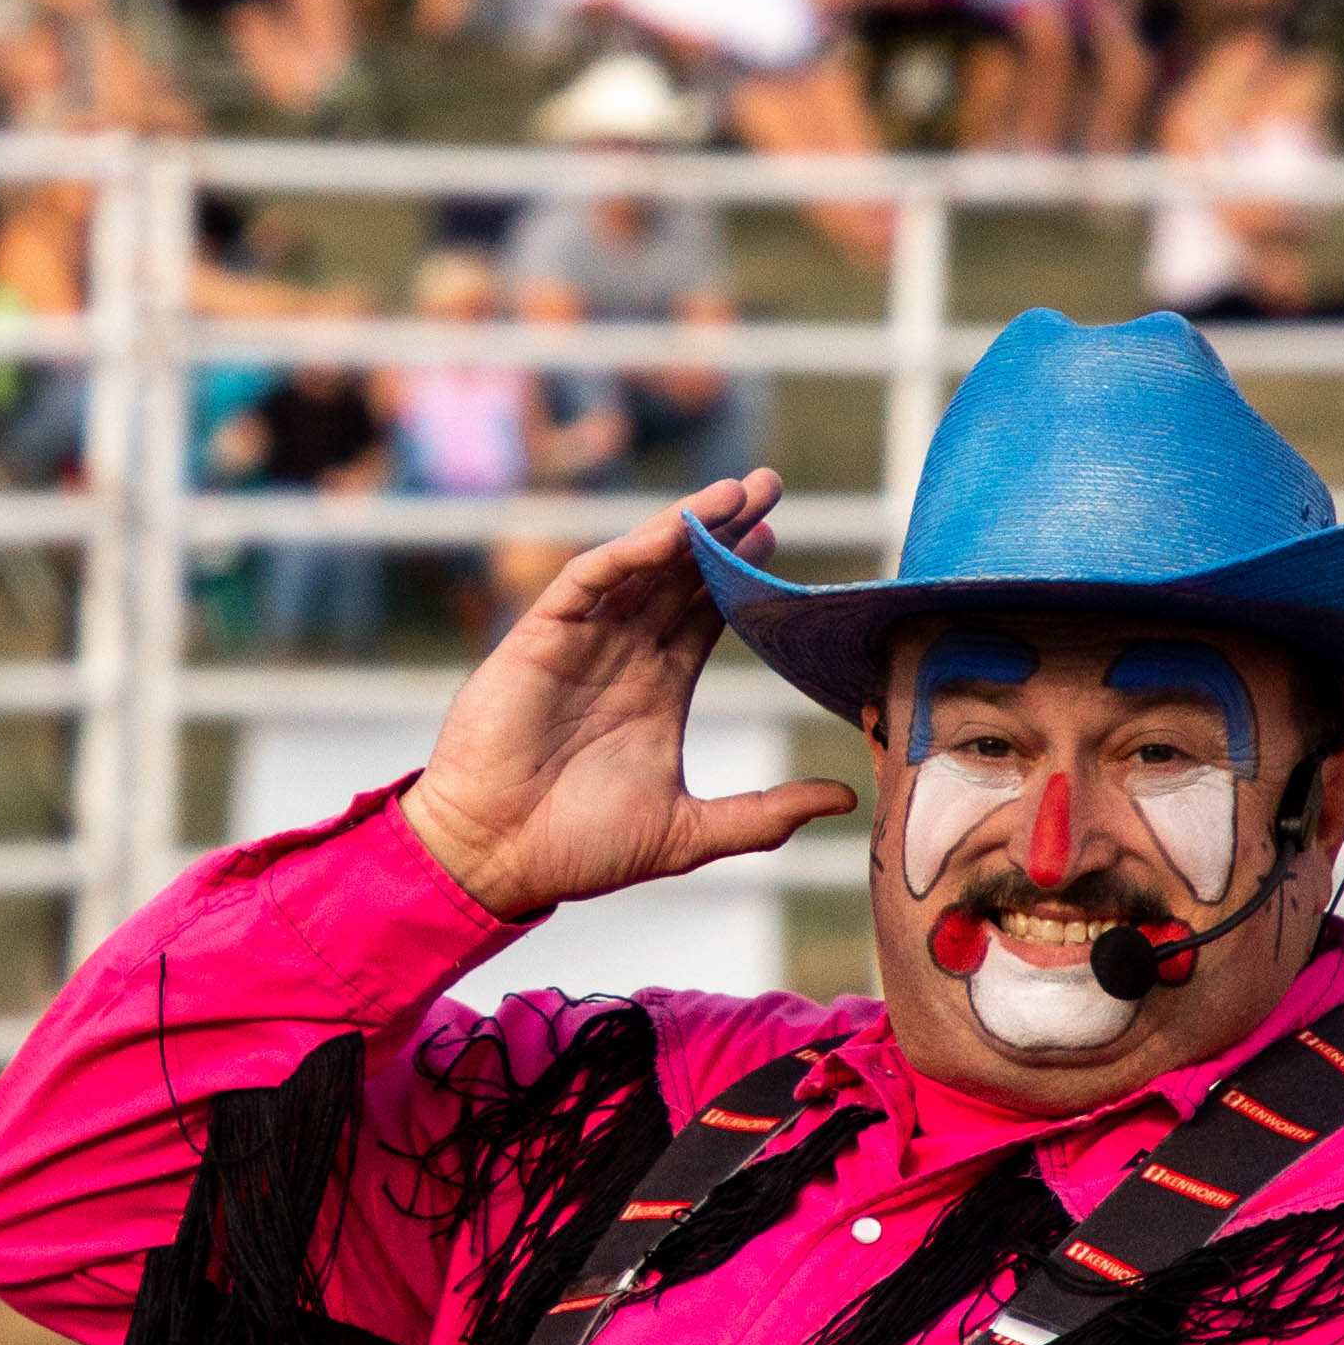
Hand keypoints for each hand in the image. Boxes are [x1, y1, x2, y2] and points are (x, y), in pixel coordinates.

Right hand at [397, 476, 853, 916]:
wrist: (497, 860)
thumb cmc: (579, 850)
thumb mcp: (690, 832)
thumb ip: (765, 814)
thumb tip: (846, 797)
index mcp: (656, 689)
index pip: (707, 615)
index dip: (742, 577)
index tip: (780, 541)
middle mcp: (622, 655)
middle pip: (682, 576)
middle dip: (725, 530)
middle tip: (772, 484)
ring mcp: (581, 642)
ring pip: (641, 566)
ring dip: (687, 524)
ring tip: (738, 490)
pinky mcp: (540, 638)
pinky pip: (590, 579)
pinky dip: (630, 552)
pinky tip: (673, 530)